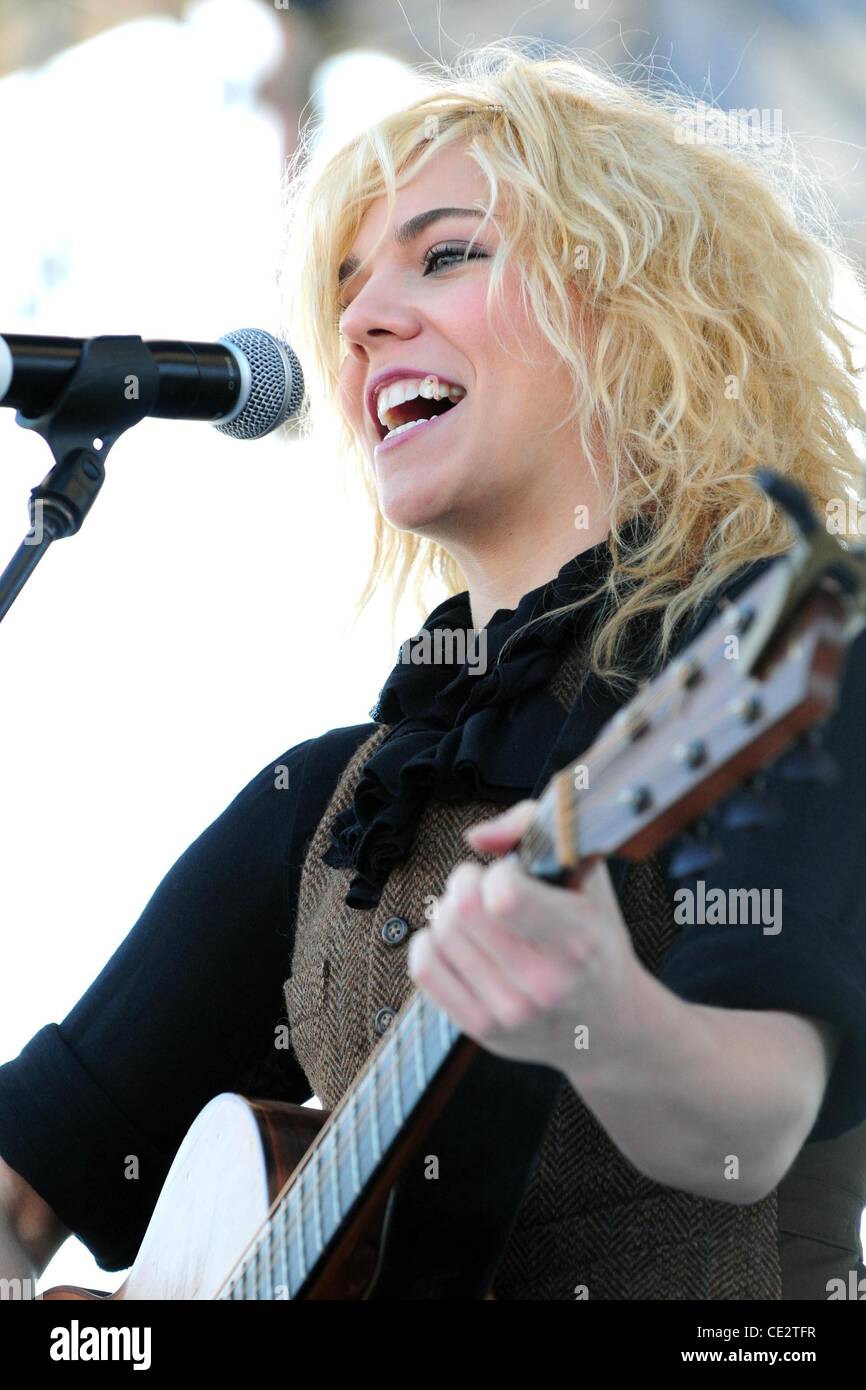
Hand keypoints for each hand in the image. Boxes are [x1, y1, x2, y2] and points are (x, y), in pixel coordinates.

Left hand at [407, 799, 640, 1072]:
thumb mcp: (587, 878)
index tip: (513, 874)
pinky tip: (458, 940)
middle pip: (461, 909)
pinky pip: (424, 967)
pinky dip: (430, 941)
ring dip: (450, 911)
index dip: (498, 871)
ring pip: (440, 933)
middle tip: (488, 888)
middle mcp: (544, 983)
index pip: (503, 897)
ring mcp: (510, 1011)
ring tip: (479, 917)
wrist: (607, 1026)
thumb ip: (533, 830)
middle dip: (468, 882)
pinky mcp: (482, 1029)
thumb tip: (476, 837)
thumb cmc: (594, 942)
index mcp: (577, 940)